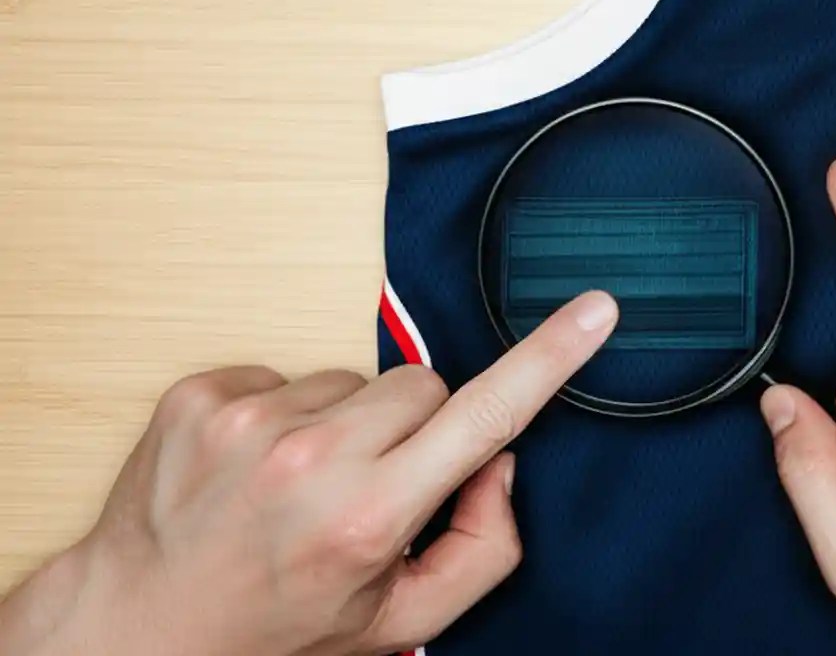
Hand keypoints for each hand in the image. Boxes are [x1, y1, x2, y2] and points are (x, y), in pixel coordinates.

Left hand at [0, 292, 617, 655]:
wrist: (143, 624)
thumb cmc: (278, 628)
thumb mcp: (401, 623)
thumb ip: (482, 547)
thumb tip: (496, 462)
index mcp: (370, 517)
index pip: (484, 417)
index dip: (548, 360)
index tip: (593, 311)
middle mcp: (310, 459)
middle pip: (425, 385)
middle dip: (418, 428)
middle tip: (372, 485)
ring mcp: (249, 421)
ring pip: (355, 377)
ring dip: (345, 422)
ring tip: (301, 483)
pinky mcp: (203, 395)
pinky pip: (287, 372)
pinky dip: (286, 413)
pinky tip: (257, 465)